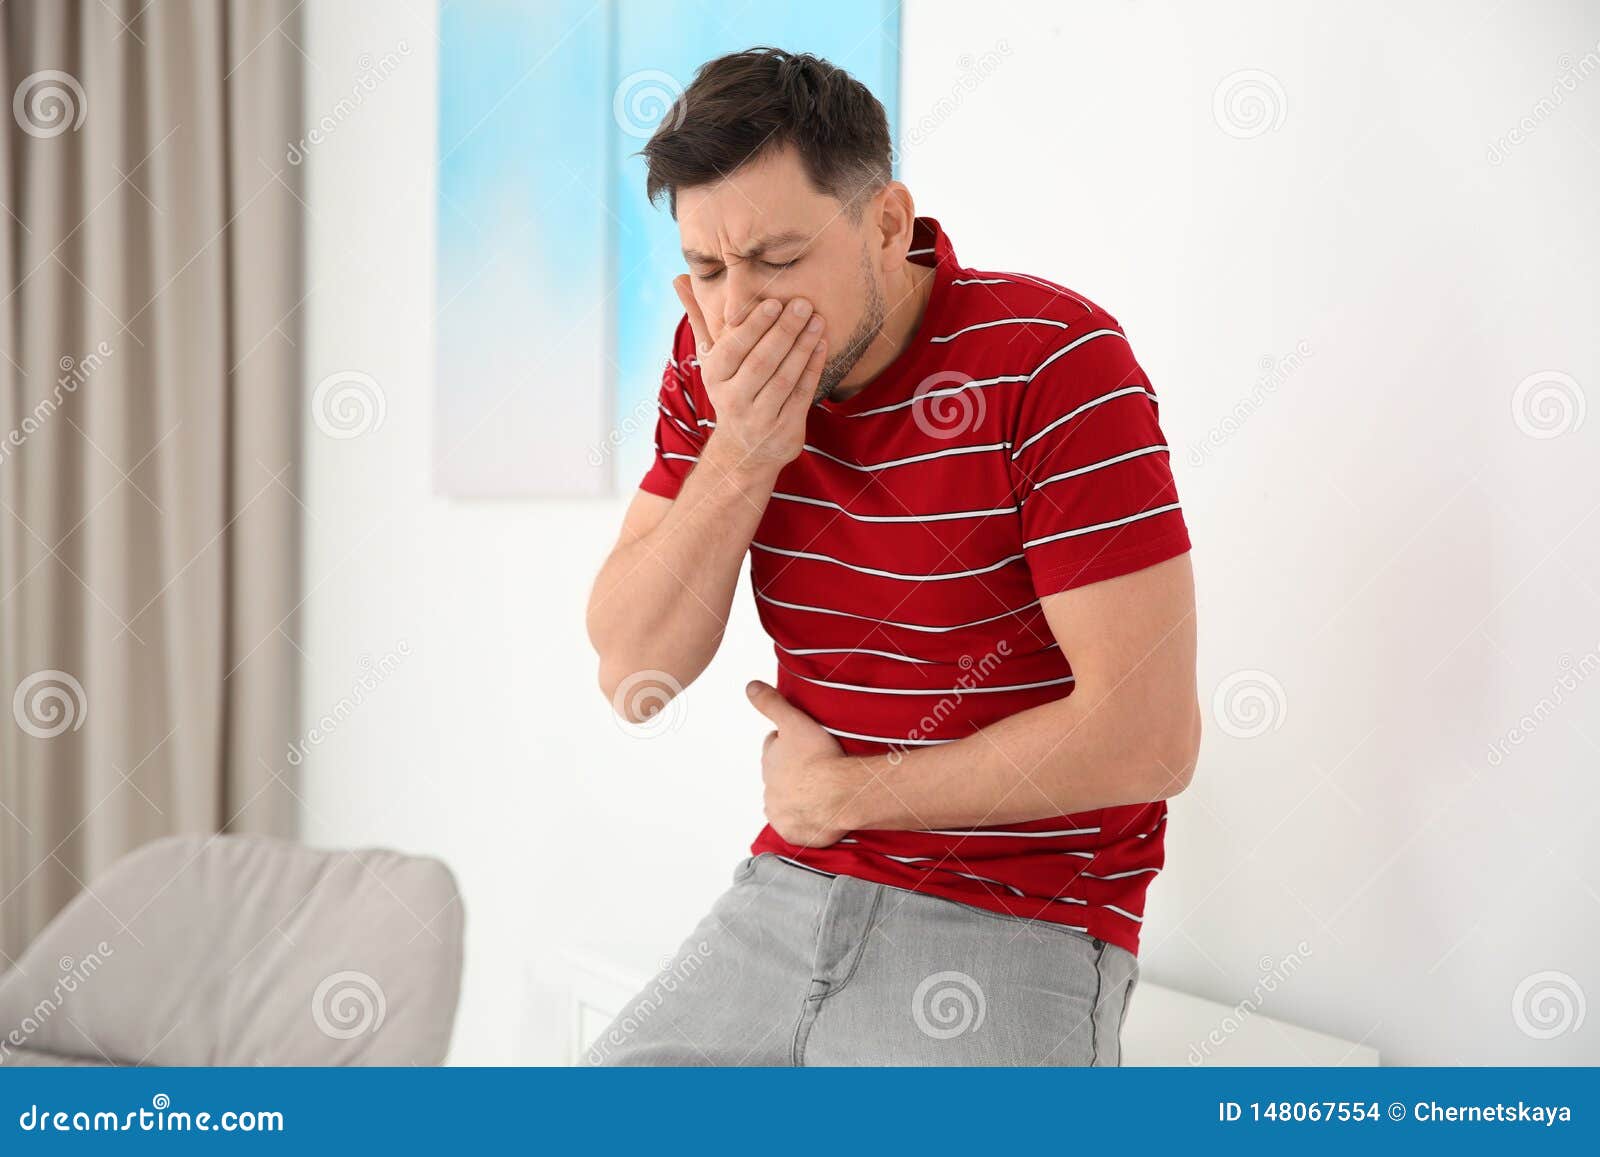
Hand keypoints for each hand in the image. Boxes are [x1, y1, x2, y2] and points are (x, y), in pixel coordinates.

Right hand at [673, 277, 826, 474]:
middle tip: (803, 304)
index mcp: (714, 377)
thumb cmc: (730, 389)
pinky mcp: (784, 430)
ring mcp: (759, 418)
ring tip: (817, 320)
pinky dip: (813, 368)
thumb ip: (700, 318)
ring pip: (784, 378)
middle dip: (784, 331)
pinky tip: (822, 344)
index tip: (774, 301)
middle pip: (761, 362)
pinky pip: (801, 395)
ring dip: (803, 347)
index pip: (734, 348)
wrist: (743, 451)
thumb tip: (679, 278)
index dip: (755, 326)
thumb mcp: (711, 358)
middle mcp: (732, 400)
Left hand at [746, 680, 851, 846]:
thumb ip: (771, 703)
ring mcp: (779, 812)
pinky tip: (817, 813)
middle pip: (779, 775)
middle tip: (815, 767)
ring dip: (797, 796)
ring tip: (819, 791)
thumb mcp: (794, 721)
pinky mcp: (792, 833)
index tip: (803, 743)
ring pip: (785, 801)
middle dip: (792, 771)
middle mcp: (768, 788)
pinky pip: (795, 826)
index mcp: (769, 761)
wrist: (840, 794)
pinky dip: (803, 820)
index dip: (788, 742)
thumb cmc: (820, 758)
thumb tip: (750, 687)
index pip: (773, 746)